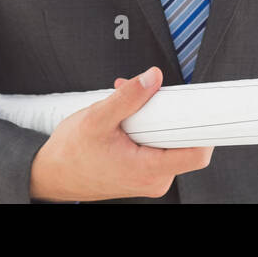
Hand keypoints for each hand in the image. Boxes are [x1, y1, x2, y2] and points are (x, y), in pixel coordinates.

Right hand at [28, 66, 213, 200]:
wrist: (52, 175)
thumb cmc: (71, 154)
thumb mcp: (97, 118)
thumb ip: (128, 97)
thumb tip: (152, 77)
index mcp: (149, 170)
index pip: (197, 153)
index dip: (205, 127)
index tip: (205, 107)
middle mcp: (154, 179)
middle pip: (183, 141)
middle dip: (167, 113)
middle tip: (147, 98)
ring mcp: (150, 178)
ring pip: (169, 142)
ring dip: (153, 119)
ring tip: (126, 109)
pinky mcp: (143, 173)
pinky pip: (157, 147)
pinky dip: (146, 129)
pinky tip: (125, 119)